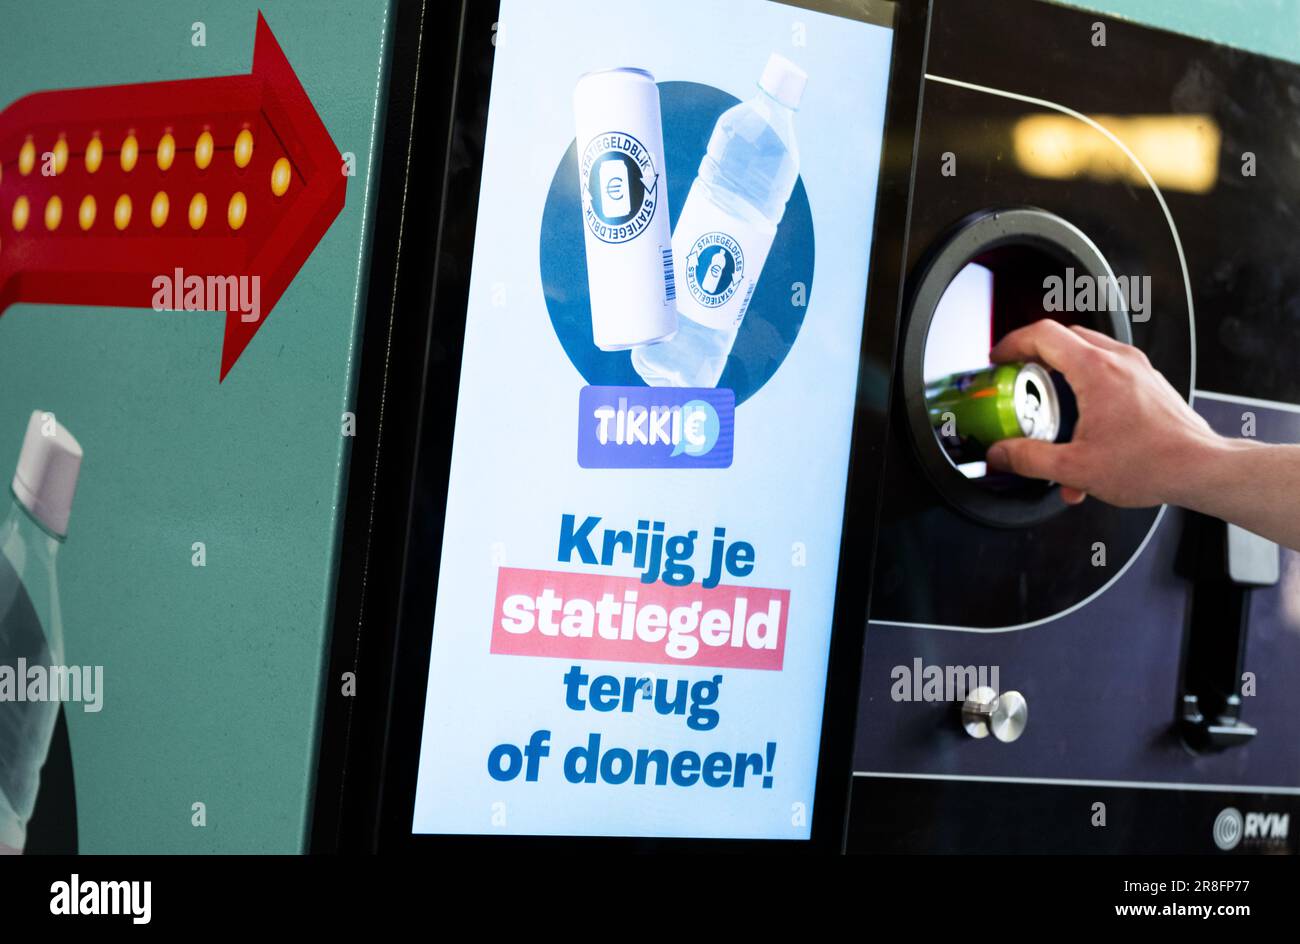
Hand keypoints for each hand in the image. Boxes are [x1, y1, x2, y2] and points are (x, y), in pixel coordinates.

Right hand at [984, 320, 1218, 506]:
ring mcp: (1137, 369)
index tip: (998, 359)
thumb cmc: (1153, 463)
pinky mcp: (1148, 383)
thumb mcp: (1075, 467)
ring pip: (1088, 351)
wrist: (1200, 469)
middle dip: (1034, 354)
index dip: (1012, 343)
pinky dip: (1087, 384)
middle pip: (1064, 337)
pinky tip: (1083, 422)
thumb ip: (1029, 459)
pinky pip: (1109, 370)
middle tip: (1018, 375)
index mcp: (1095, 370)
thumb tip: (1002, 454)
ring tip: (1048, 399)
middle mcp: (1119, 361)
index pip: (1043, 334)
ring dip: (1061, 369)